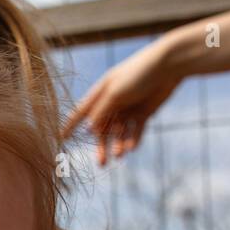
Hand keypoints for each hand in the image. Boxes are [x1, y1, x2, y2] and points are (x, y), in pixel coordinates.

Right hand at [61, 40, 182, 165]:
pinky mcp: (143, 113)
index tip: (61, 139)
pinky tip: (132, 148)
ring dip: (118, 144)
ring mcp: (128, 109)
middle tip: (101, 162)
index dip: (71, 125)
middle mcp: (112, 102)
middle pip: (102, 128)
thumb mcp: (115, 93)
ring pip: (119, 132)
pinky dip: (133, 140)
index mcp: (101, 94)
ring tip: (120, 154)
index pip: (81, 112)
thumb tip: (88, 129)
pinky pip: (135, 131)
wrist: (168, 66)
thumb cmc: (138, 73)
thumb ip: (101, 110)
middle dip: (101, 145)